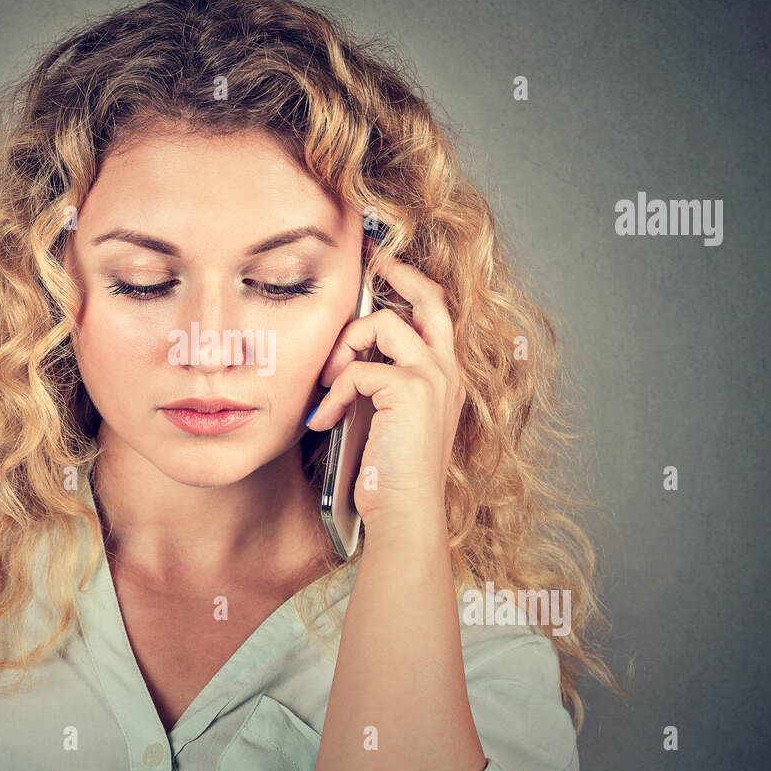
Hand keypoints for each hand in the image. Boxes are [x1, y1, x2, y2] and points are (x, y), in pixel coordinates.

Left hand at [306, 240, 466, 529]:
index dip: (411, 281)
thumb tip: (347, 358)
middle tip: (366, 257)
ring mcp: (433, 376)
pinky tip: (322, 421)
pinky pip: (358, 369)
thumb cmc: (391, 475)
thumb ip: (380, 384)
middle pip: (427, 296)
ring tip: (327, 381)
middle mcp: (447, 370)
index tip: (382, 261)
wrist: (405, 512)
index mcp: (445, 375)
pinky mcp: (410, 389)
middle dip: (395, 270)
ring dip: (343, 347)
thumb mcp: (388, 419)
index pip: (436, 311)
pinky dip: (332, 394)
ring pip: (382, 324)